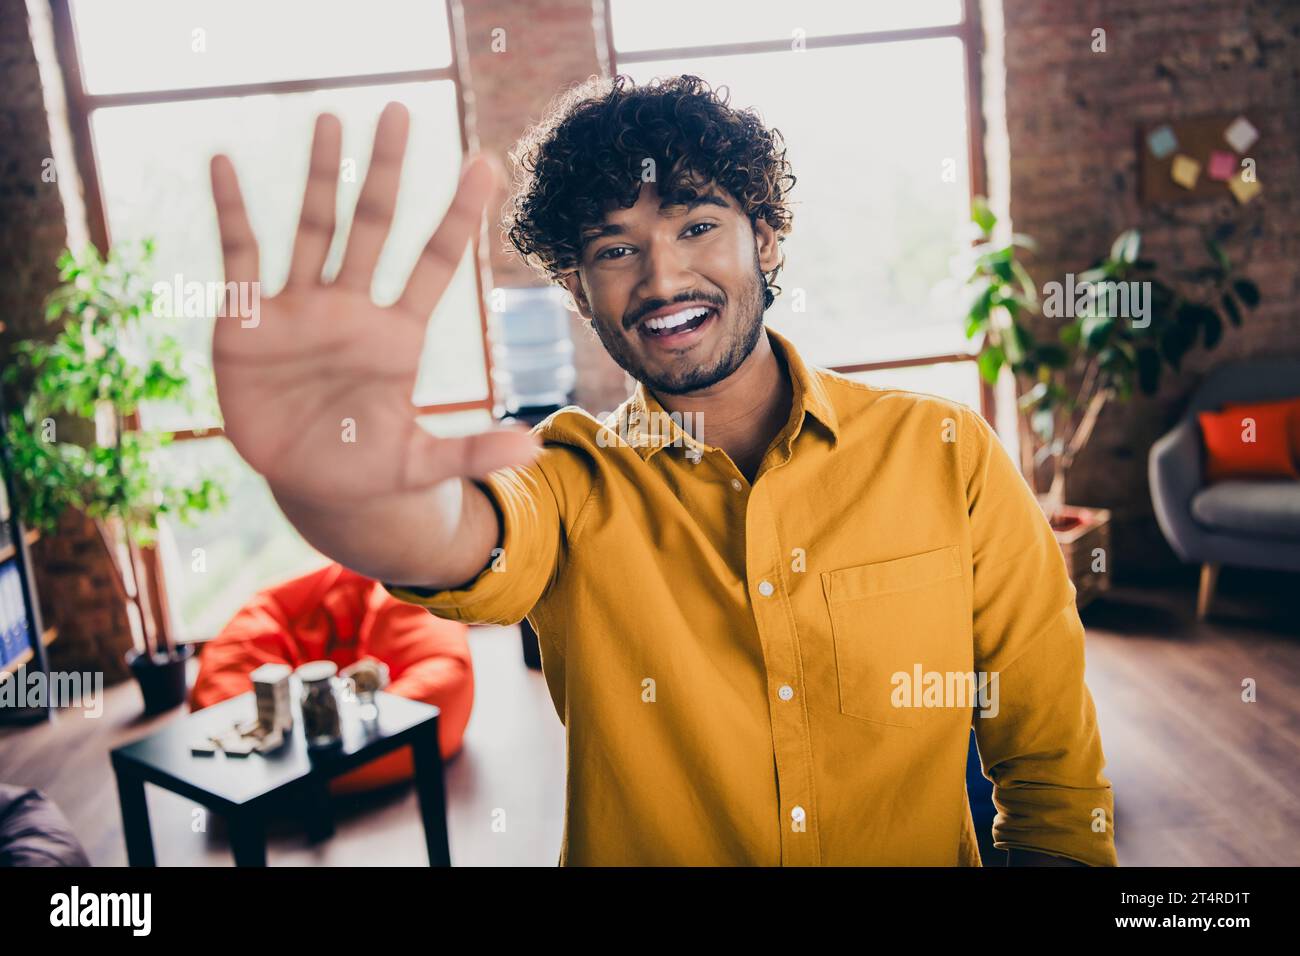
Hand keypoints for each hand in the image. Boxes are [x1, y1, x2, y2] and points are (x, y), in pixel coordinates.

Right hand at [208, 102, 539, 508]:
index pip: (434, 263)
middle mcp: (352, 308)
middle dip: (385, 172)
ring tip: (330, 116)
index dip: (458, 217)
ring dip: (319, 176)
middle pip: (373, 226)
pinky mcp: (250, 322)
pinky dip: (232, 213)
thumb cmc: (369, 468)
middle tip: (398, 110)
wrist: (307, 485)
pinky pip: (240, 258)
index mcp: (398, 336)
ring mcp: (300, 310)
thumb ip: (470, 452)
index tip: (485, 164)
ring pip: (313, 229)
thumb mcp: (420, 465)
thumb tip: (533, 447)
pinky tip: (224, 164)